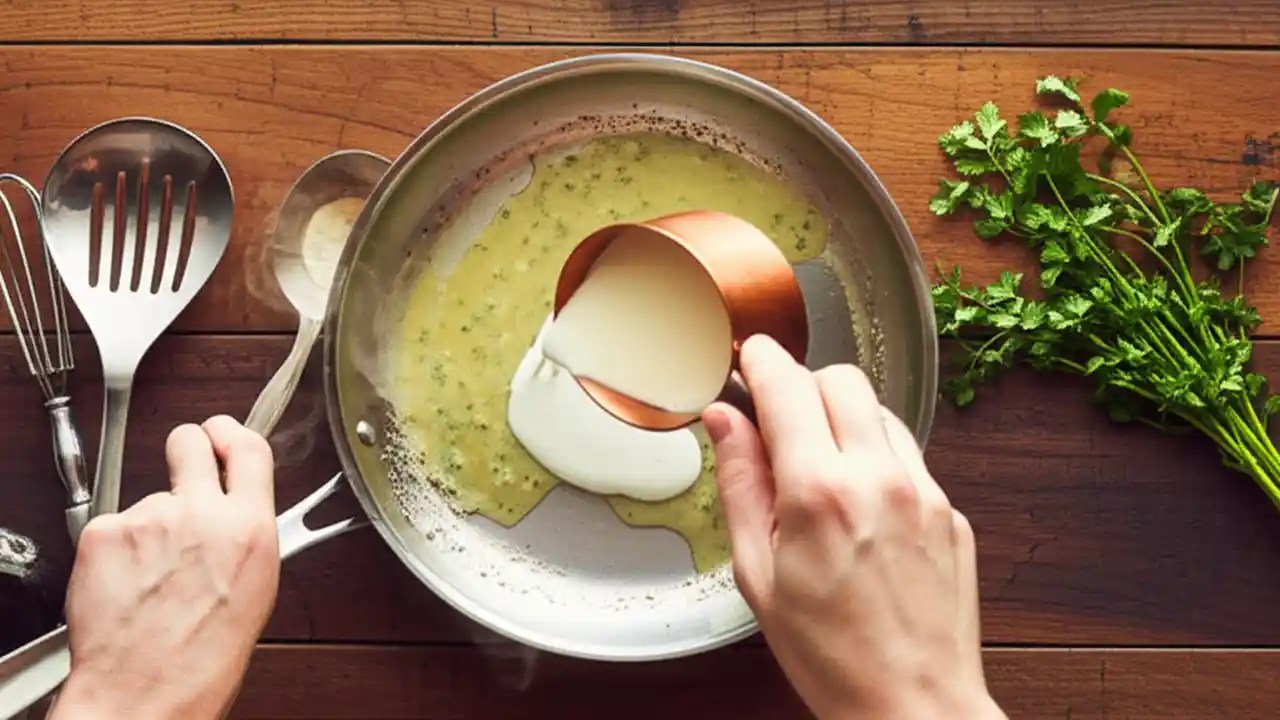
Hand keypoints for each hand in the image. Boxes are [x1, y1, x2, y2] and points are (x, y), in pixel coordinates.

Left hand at [50, 416, 278, 719]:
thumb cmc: (202, 657)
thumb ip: (245, 535)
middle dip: (186, 449)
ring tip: (151, 576)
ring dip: (149, 526)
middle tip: (181, 476)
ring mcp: (149, 518)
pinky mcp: (103, 531)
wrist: (145, 692)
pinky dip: (116, 551)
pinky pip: (112, 526)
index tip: (221, 433)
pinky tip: (125, 584)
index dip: (231, 432)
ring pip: (148, 498)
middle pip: (189, 441)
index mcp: (249, 527)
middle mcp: (201, 513)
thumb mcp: (255, 588)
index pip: (248, 446)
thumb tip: (235, 514)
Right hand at [703, 336, 1002, 719]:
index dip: (760, 360)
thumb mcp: (757, 575)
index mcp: (820, 494)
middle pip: (841, 378)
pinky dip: (878, 459)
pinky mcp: (951, 510)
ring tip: (820, 473)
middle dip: (803, 385)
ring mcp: (924, 492)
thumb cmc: (829, 656)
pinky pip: (910, 455)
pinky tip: (860, 509)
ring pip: (880, 410)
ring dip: (844, 419)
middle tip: (779, 421)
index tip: (747, 359)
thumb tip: (724, 420)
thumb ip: (740, 484)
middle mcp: (879, 478)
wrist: (913, 705)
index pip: (787, 385)